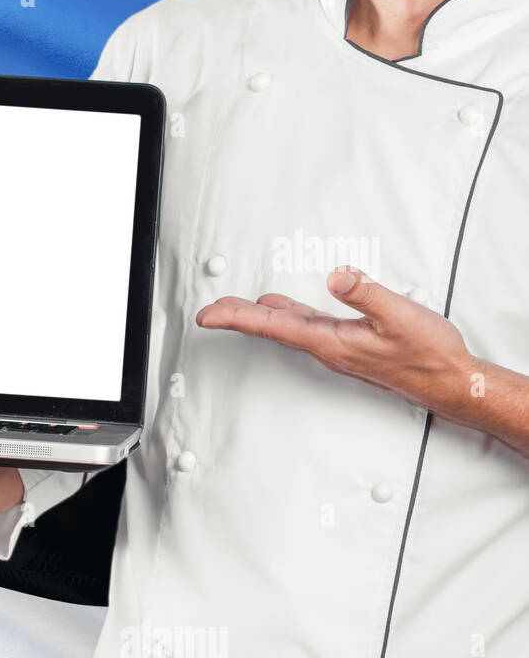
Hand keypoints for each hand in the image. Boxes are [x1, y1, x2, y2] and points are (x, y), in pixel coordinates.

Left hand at [195, 266, 477, 417]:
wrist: (451, 382)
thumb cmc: (429, 356)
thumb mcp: (400, 317)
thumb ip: (367, 294)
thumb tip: (338, 276)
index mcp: (329, 341)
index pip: (271, 326)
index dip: (236, 318)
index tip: (208, 315)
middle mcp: (327, 346)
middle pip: (271, 328)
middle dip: (237, 317)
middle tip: (209, 310)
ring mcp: (337, 346)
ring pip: (287, 327)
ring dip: (258, 316)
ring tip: (234, 306)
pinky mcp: (349, 343)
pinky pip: (307, 326)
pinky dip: (288, 314)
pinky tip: (282, 307)